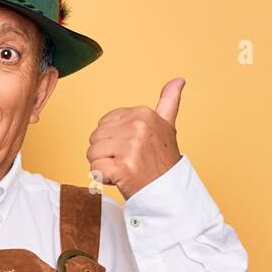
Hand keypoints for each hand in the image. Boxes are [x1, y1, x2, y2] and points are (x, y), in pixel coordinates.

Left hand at [86, 77, 185, 199]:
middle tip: (128, 161)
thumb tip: (179, 79)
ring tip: (124, 169)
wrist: (169, 191)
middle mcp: (137, 126)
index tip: (131, 148)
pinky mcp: (123, 167)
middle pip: (96, 137)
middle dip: (106, 153)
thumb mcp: (167, 126)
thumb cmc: (163, 160)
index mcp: (143, 113)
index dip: (113, 139)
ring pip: (92, 153)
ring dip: (103, 166)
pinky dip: (103, 178)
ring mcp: (130, 147)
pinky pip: (95, 170)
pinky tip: (120, 179)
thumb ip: (168, 101)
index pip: (105, 123)